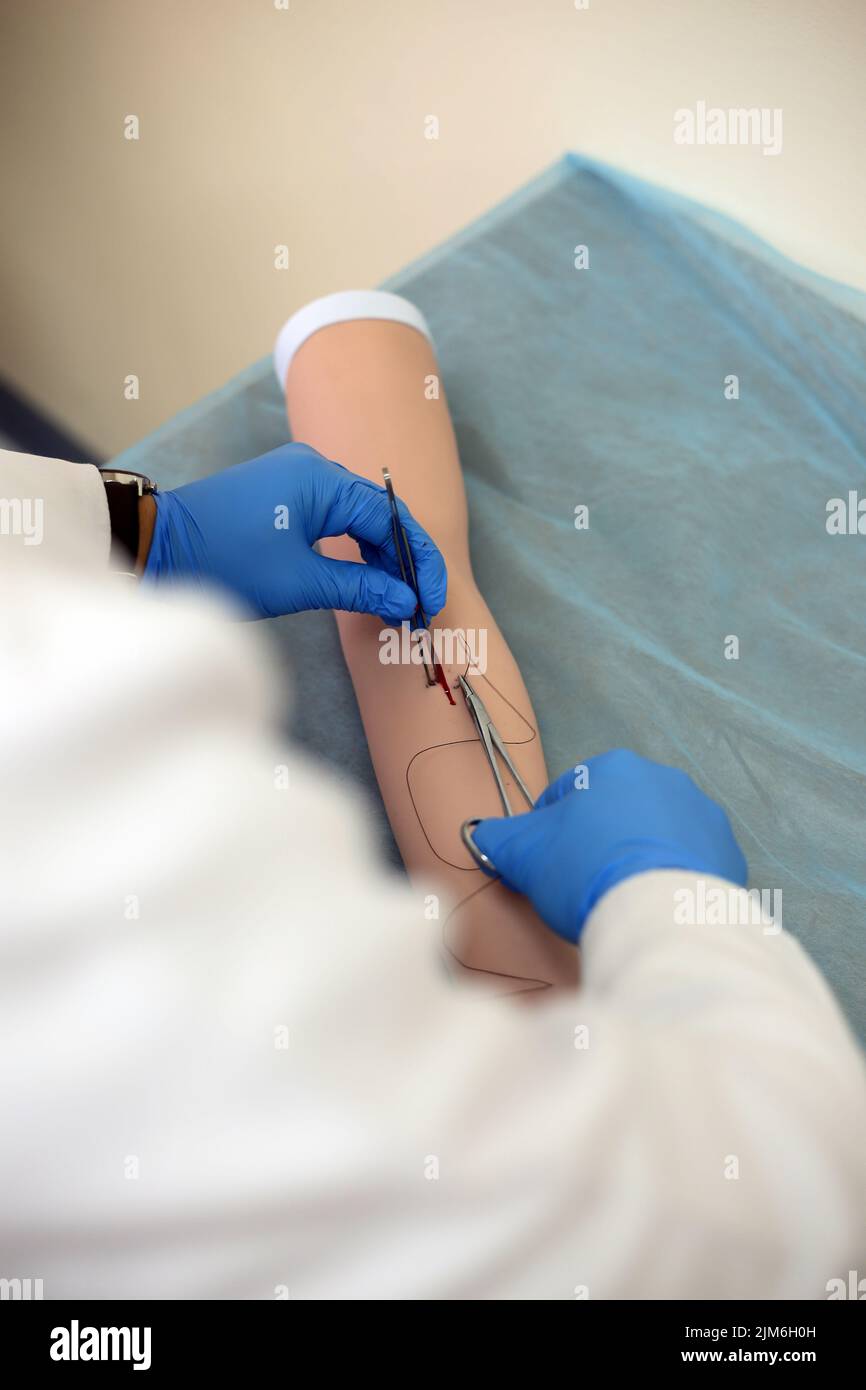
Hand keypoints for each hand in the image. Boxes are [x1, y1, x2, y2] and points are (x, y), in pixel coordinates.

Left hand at [143, 444, 446, 621]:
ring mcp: (296, 478)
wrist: (157, 548)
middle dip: (403, 563)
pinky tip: (366, 582)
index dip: (418, 562)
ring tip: (395, 602)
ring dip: (380, 559)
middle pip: (379, 516)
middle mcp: (313, 468)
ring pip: (358, 519)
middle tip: (418, 608)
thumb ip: (360, 588)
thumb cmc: (225, 561)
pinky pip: (335, 518)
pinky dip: (354, 550)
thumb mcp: (299, 582)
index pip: (391, 519)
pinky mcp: (283, 495)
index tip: (431, 600)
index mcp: (321, 479)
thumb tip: (405, 602)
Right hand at [471, 749, 746, 943]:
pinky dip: (672, 878)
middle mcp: (662, 779)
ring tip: (620, 895)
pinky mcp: (727, 853)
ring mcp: (701, 815)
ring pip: (655, 834)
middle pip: (615, 811)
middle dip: (597, 840)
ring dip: (637, 856)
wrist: (658, 910)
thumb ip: (499, 838)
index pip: (568, 794)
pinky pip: (691, 863)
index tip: (544, 862)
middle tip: (580, 881)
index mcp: (612, 768)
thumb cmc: (585, 869)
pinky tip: (655, 904)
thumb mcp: (523, 853)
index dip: (548, 829)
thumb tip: (482, 834)